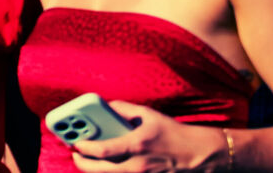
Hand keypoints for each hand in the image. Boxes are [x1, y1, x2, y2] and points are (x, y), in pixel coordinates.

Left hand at [69, 101, 223, 172]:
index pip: (103, 150)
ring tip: (86, 160)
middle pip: (101, 170)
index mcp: (137, 145)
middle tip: (75, 154)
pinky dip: (111, 172)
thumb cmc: (173, 133)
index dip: (84, 148)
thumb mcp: (149, 115)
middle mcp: (137, 165)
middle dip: (83, 163)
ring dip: (95, 169)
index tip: (74, 142)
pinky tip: (106, 165)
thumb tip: (106, 106)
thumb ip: (124, 109)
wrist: (198, 154)